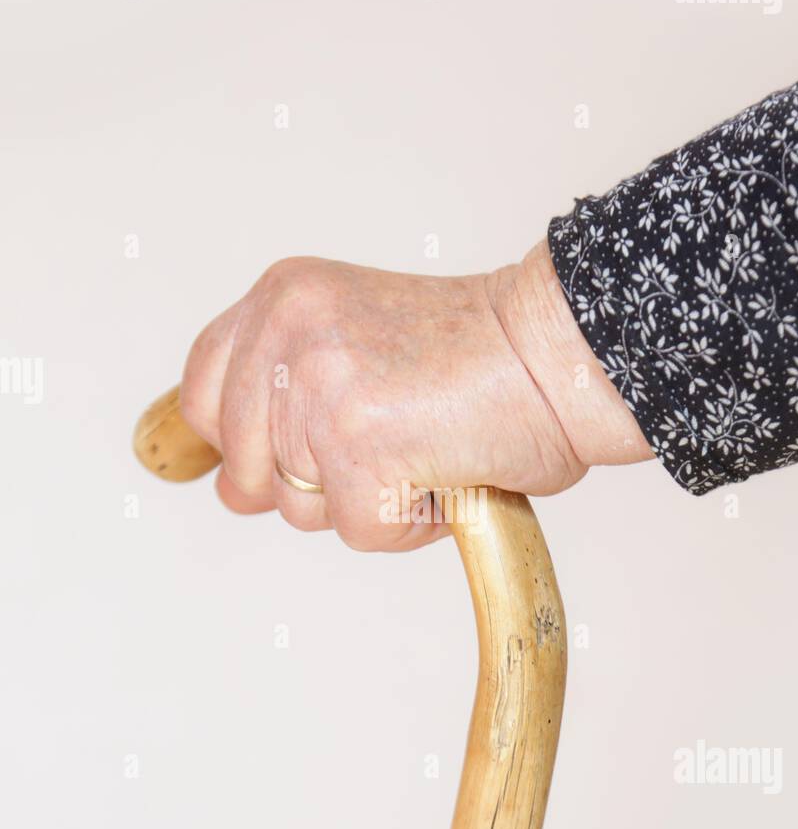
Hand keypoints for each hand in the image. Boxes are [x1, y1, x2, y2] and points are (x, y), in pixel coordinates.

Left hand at [179, 240, 652, 551]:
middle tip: (381, 456)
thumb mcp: (356, 335)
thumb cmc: (488, 356)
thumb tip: (240, 474)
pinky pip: (361, 532)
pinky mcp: (357, 449)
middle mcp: (287, 334)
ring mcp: (318, 392)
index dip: (228, 443)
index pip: (200, 389)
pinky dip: (411, 524)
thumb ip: (295, 381)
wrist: (566, 353)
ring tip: (425, 451)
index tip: (258, 465)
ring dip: (364, 503)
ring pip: (301, 509)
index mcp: (282, 296)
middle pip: (244, 469)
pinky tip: (448, 472)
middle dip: (306, 488)